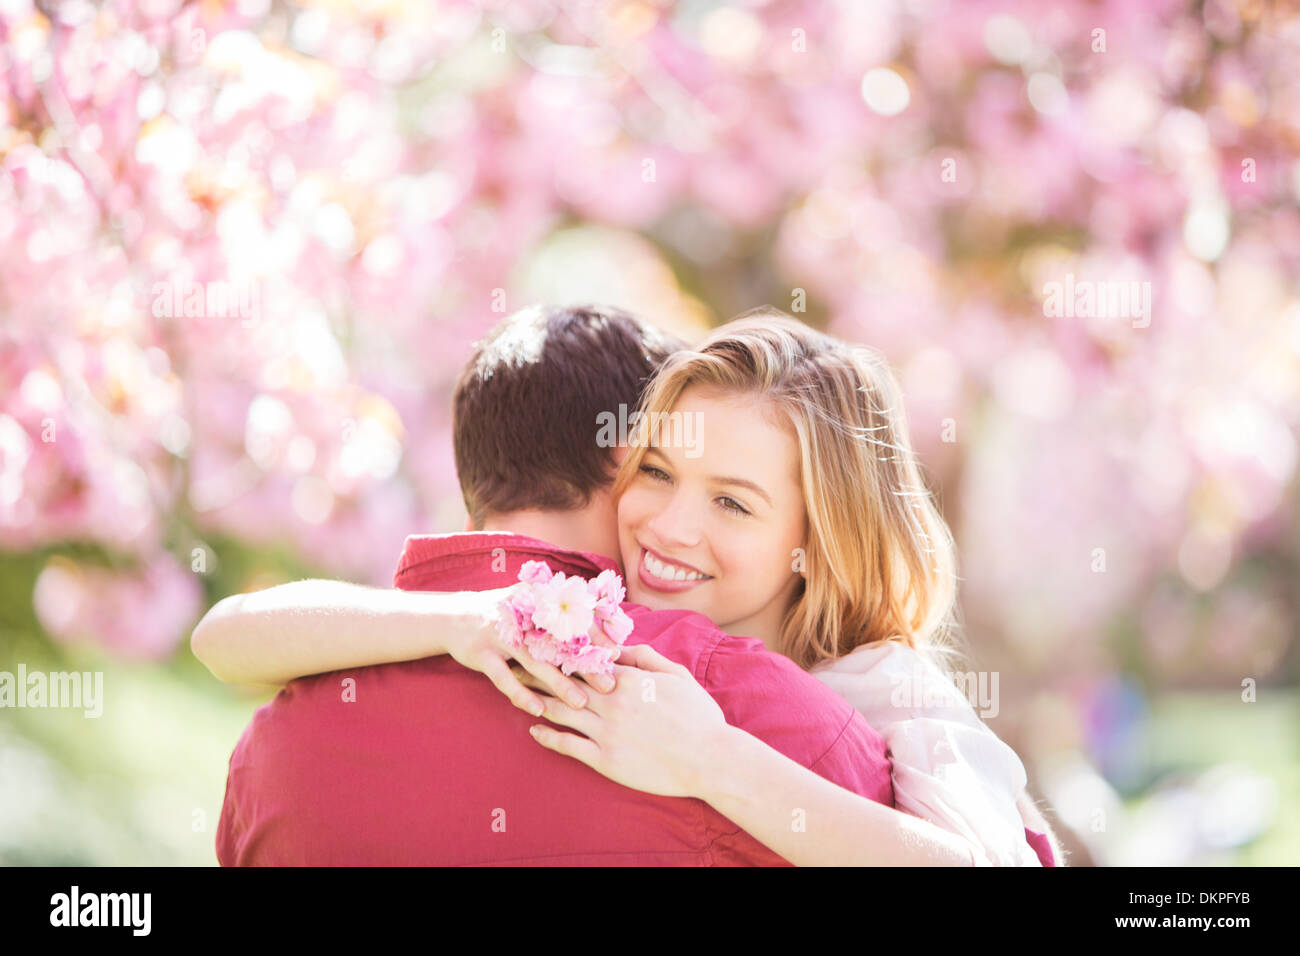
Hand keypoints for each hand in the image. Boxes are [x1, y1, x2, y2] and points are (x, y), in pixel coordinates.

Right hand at [445, 584, 616, 715]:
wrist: (453, 616)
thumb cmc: (503, 615)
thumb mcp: (528, 604)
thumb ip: (558, 614)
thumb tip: (600, 627)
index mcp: (534, 601)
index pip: (572, 619)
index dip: (595, 637)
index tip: (616, 656)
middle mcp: (519, 615)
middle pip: (558, 643)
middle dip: (585, 666)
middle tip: (609, 685)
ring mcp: (499, 634)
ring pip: (534, 662)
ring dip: (558, 684)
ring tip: (580, 703)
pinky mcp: (481, 654)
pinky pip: (504, 678)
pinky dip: (521, 694)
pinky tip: (538, 709)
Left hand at [520, 643, 729, 798]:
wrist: (709, 759)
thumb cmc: (698, 716)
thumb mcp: (676, 676)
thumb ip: (646, 657)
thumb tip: (622, 647)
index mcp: (628, 680)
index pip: (584, 660)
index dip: (559, 651)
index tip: (539, 642)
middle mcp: (611, 703)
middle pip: (564, 683)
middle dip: (537, 671)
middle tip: (514, 662)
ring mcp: (607, 732)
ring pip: (561, 711)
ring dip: (535, 701)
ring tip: (514, 693)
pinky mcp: (606, 759)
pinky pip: (569, 745)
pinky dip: (548, 736)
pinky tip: (534, 730)